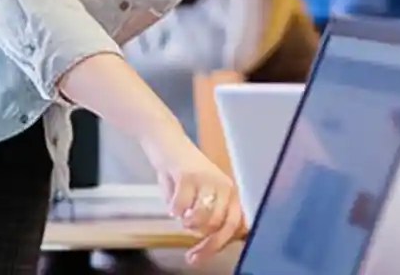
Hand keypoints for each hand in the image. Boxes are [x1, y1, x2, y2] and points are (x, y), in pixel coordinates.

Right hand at [140, 125, 244, 264]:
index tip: (197, 257)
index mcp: (229, 190)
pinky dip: (172, 209)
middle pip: (217, 225)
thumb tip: (208, 243)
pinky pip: (180, 207)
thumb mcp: (200, 194)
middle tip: (184, 232)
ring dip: (186, 221)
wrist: (166, 140)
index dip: (216, 245)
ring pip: (200, 218)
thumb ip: (206, 216)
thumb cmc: (182, 171)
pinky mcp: (188, 175)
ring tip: (180, 212)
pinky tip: (172, 200)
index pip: (233, 225)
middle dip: (198, 237)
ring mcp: (207, 179)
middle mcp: (223, 184)